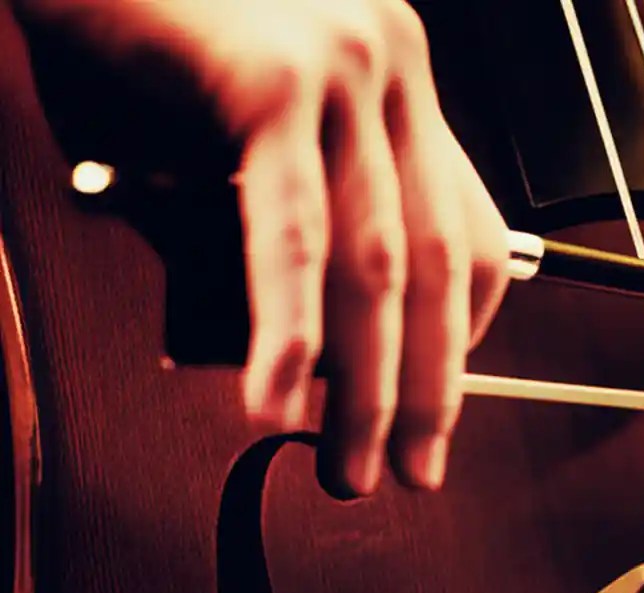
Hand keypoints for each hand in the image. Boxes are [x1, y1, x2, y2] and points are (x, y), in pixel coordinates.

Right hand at [19, 0, 509, 494]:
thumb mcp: (241, 118)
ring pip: (379, 262)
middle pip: (440, 262)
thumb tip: (292, 330)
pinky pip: (292, 231)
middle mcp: (388, 67)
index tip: (434, 396)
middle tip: (413, 466)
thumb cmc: (144, 15)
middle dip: (430, 385)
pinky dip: (290, 326)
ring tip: (350, 465)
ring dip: (368, 384)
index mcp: (395, 75)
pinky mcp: (272, 82)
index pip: (468, 229)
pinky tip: (277, 395)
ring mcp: (342, 70)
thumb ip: (281, 210)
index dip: (461, 331)